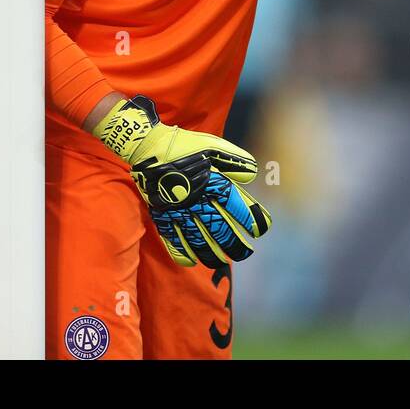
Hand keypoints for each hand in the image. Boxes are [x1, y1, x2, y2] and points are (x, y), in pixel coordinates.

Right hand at [92, 95, 271, 267]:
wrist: (149, 146)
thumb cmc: (185, 146)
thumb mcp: (213, 146)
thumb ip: (234, 161)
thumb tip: (253, 175)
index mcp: (211, 181)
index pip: (236, 205)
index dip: (250, 219)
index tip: (260, 230)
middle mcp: (196, 198)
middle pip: (219, 228)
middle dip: (235, 244)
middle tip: (246, 253)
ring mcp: (178, 208)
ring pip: (197, 238)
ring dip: (211, 253)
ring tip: (222, 262)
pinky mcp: (162, 213)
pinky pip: (171, 238)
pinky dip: (181, 252)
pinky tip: (191, 261)